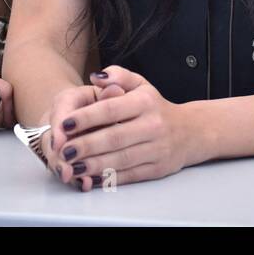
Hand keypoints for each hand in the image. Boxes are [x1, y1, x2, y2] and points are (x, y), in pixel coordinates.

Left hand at [50, 66, 197, 189]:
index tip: (66, 123)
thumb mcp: (141, 84)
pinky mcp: (156, 169)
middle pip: (114, 138)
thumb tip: (96, 76)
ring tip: (71, 166)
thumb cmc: (156, 108)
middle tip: (63, 150)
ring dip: (93, 165)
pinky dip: (107, 179)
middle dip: (86, 145)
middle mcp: (152, 126)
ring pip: (120, 160)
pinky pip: (128, 175)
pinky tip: (89, 178)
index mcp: (145, 102)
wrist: (190, 132)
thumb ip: (118, 76)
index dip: (87, 117)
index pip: (111, 109)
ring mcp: (156, 150)